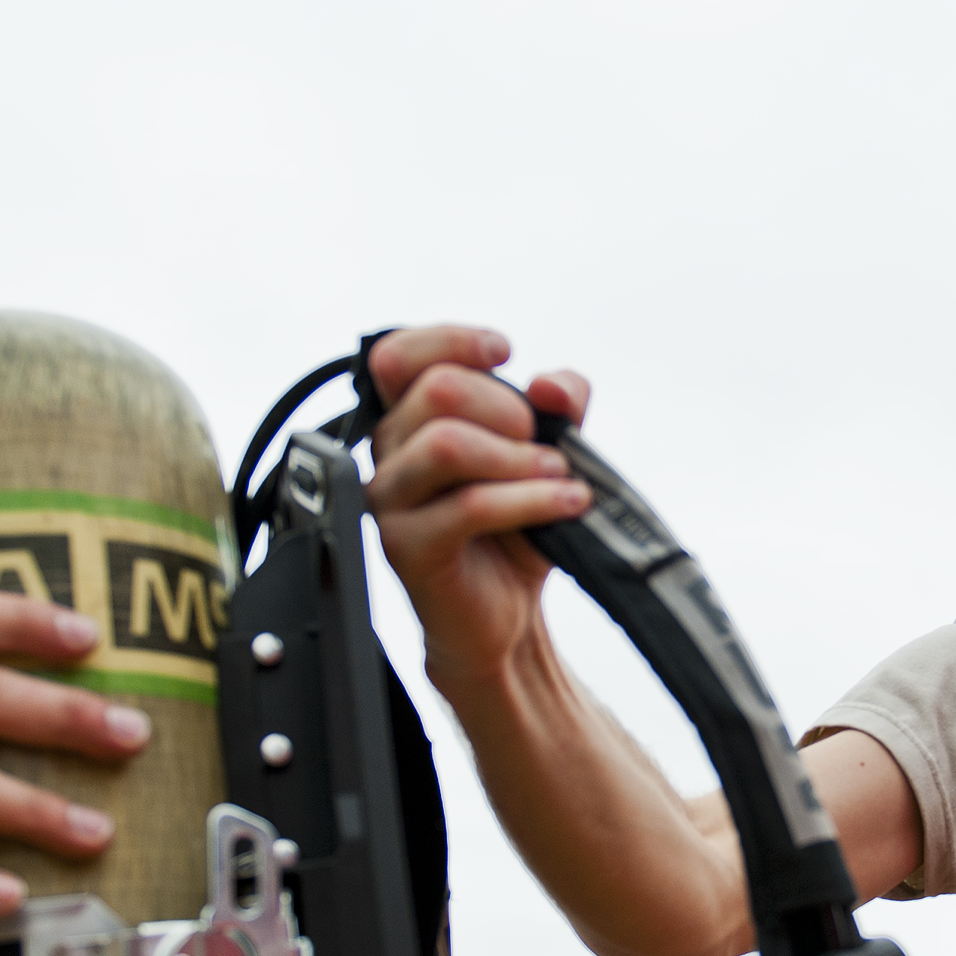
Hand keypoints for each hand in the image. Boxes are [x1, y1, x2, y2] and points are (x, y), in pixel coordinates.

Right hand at [363, 326, 592, 696]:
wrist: (508, 616)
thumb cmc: (516, 528)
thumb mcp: (548, 451)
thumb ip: (557, 405)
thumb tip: (549, 386)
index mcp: (407, 420)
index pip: (398, 354)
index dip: (453, 339)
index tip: (505, 352)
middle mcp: (388, 454)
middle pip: (436, 388)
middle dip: (508, 408)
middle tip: (543, 446)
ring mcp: (390, 501)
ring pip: (447, 443)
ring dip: (519, 456)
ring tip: (559, 477)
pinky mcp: (406, 547)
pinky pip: (469, 506)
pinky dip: (532, 499)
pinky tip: (567, 503)